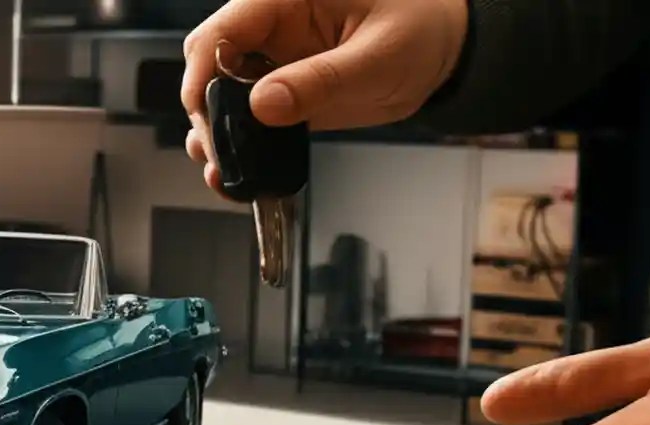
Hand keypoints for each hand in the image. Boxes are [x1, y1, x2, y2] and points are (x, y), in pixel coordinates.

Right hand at [180, 0, 468, 193]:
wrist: (446, 49)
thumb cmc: (422, 27)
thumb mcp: (378, 55)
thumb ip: (321, 80)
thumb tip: (264, 103)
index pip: (222, 31)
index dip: (203, 73)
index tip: (206, 115)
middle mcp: (271, 29)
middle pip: (210, 65)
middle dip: (207, 111)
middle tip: (221, 153)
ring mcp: (275, 63)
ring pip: (222, 96)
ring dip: (217, 134)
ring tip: (224, 171)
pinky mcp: (286, 94)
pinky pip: (251, 119)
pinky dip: (243, 146)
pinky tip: (242, 172)